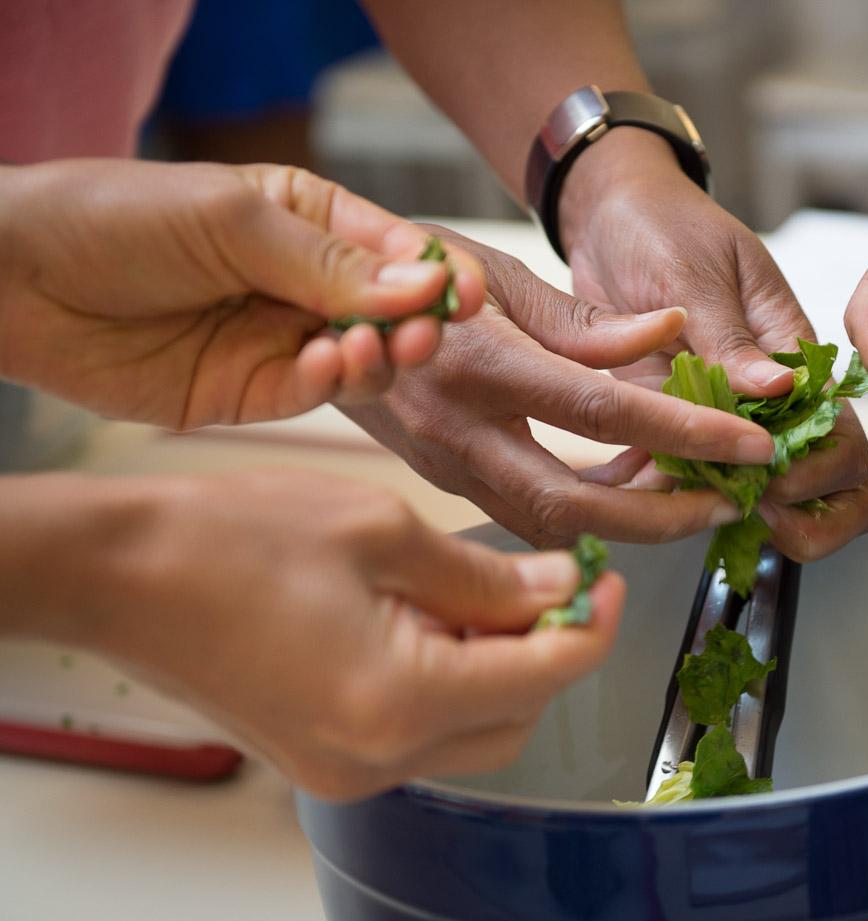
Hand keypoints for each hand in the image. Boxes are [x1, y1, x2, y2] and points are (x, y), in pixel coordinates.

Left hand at [0, 159, 486, 428]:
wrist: (19, 282)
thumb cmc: (116, 220)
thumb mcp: (235, 220)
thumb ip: (330, 263)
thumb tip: (424, 286)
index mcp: (308, 220)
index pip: (395, 250)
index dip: (437, 273)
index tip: (466, 295)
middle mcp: (304, 284)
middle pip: (393, 311)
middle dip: (419, 323)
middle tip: (428, 332)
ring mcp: (281, 340)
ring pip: (365, 360)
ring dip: (381, 357)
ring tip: (373, 348)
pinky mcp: (253, 393)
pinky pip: (316, 395)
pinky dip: (332, 384)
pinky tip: (323, 365)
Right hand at [19, 470, 620, 800]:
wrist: (117, 572)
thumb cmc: (230, 538)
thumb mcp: (382, 532)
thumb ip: (485, 575)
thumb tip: (558, 587)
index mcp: (400, 702)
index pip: (544, 674)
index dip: (592, 623)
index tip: (606, 577)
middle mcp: (377, 759)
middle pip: (517, 718)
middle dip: (547, 649)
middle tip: (546, 578)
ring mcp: (345, 770)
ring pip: (473, 732)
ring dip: (497, 668)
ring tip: (473, 589)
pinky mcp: (323, 759)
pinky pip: (420, 734)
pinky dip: (447, 683)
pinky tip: (428, 618)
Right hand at [339, 228, 786, 547]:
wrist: (309, 309)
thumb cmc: (410, 275)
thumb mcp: (498, 274)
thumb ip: (588, 322)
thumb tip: (670, 332)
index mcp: (481, 365)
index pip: (603, 415)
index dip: (686, 435)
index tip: (749, 447)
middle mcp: (459, 430)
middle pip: (577, 504)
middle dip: (664, 516)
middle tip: (724, 501)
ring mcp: (445, 468)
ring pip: (549, 527)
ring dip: (627, 525)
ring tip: (688, 499)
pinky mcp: (442, 484)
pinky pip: (524, 520)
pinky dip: (585, 519)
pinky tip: (627, 492)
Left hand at [560, 130, 867, 559]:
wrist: (604, 213)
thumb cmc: (663, 223)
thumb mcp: (696, 272)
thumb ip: (732, 337)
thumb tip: (782, 387)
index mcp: (788, 346)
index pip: (833, 422)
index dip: (818, 465)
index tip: (777, 477)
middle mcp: (761, 387)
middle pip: (812, 467)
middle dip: (797, 507)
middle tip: (748, 508)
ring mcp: (714, 407)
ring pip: (741, 480)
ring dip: (716, 505)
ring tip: (675, 511)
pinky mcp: (666, 415)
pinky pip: (672, 467)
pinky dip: (651, 487)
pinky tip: (623, 491)